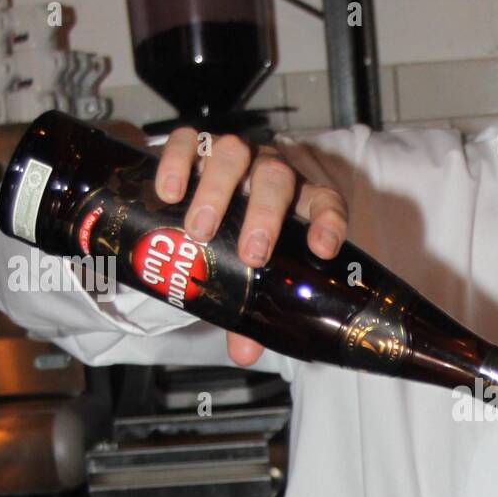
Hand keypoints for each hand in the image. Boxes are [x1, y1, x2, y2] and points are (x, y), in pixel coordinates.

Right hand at [153, 128, 348, 366]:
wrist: (193, 197)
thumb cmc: (233, 241)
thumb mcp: (245, 275)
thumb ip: (248, 313)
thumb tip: (243, 354)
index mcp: (297, 202)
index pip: (326, 202)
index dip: (328, 222)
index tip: (322, 250)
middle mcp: (269, 173)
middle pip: (276, 178)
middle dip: (264, 216)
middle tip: (250, 254)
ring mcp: (234, 155)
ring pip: (233, 154)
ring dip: (218, 192)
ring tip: (199, 231)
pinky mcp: (196, 145)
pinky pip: (189, 141)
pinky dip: (179, 162)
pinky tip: (169, 192)